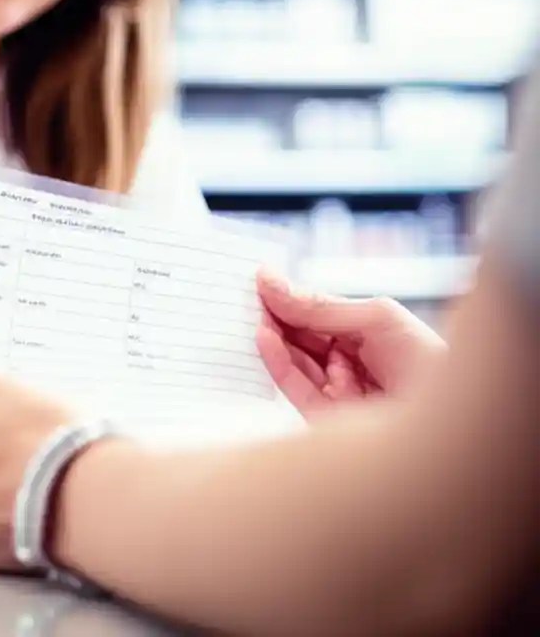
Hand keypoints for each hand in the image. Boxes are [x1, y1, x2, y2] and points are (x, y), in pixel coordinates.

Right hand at [256, 269, 446, 416]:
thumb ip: (320, 305)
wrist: (452, 417)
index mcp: (363, 336)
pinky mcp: (323, 416)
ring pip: (291, 359)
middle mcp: (346, 362)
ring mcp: (334, 389)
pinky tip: (263, 337)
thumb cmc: (428, 361)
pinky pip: (293, 385)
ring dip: (270, 335)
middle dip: (274, 315)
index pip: (315, 314)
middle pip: (298, 336)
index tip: (259, 280)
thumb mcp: (375, 317)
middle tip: (245, 294)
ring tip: (250, 311)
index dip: (289, 298)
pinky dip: (276, 361)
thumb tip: (271, 281)